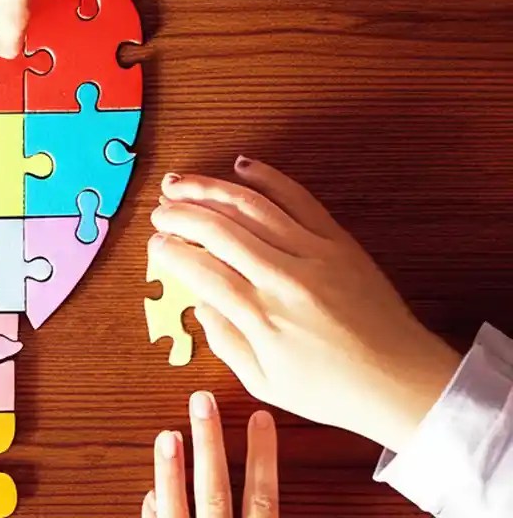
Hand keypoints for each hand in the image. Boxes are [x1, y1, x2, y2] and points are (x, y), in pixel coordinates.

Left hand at [144, 392, 278, 517]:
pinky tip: (151, 493)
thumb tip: (270, 495)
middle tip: (203, 401)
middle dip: (208, 444)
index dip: (262, 456)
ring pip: (176, 508)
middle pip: (214, 491)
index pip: (262, 497)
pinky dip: (154, 513)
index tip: (260, 417)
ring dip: (170, 472)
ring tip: (167, 435)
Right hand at [148, 157, 461, 453]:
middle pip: (218, 229)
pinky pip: (297, 198)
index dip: (169, 252)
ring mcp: (313, 253)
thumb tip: (198, 302)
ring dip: (209, 188)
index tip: (155, 245)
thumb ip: (224, 340)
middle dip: (179, 214)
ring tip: (180, 183)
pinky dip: (267, 178)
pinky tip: (241, 166)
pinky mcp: (338, 241)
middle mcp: (283, 278)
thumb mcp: (263, 382)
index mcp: (261, 317)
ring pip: (251, 206)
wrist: (400, 379)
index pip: (200, 270)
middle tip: (159, 210)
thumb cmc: (331, 389)